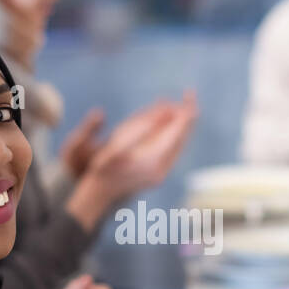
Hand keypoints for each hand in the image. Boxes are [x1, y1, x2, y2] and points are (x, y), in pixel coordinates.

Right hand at [67, 91, 197, 226]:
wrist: (99, 195)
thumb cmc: (103, 165)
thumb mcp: (119, 141)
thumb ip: (143, 125)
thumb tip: (167, 109)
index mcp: (154, 157)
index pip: (176, 130)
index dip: (184, 111)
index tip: (190, 94)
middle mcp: (162, 167)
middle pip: (181, 137)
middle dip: (185, 116)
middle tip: (190, 95)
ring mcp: (161, 174)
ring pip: (178, 145)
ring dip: (179, 125)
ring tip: (179, 107)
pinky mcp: (158, 176)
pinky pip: (172, 151)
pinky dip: (172, 136)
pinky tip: (168, 126)